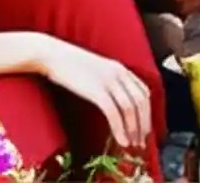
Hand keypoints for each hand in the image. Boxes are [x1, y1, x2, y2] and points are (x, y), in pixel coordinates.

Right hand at [37, 38, 151, 148]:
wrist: (52, 55)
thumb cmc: (70, 65)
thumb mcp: (97, 70)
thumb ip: (110, 81)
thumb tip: (116, 102)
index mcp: (121, 68)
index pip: (144, 92)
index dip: (147, 112)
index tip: (144, 128)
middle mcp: (119, 73)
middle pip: (141, 102)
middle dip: (143, 124)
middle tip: (141, 141)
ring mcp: (109, 82)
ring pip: (130, 109)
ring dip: (133, 130)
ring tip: (132, 144)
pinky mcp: (97, 91)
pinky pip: (114, 113)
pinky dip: (120, 129)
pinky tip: (121, 141)